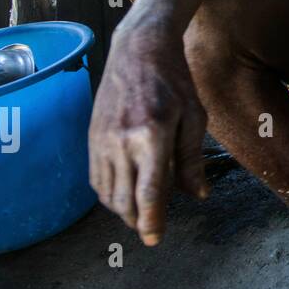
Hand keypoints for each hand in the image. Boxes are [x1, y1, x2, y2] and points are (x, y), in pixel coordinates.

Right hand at [88, 26, 208, 244]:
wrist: (138, 49)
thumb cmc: (174, 81)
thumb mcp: (194, 116)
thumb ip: (192, 159)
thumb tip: (197, 195)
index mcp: (150, 135)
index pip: (148, 192)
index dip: (152, 221)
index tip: (156, 239)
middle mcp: (120, 141)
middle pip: (123, 199)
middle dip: (137, 219)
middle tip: (152, 226)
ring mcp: (100, 139)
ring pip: (106, 192)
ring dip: (122, 209)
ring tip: (141, 211)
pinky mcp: (90, 136)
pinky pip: (95, 176)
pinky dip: (108, 192)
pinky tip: (124, 190)